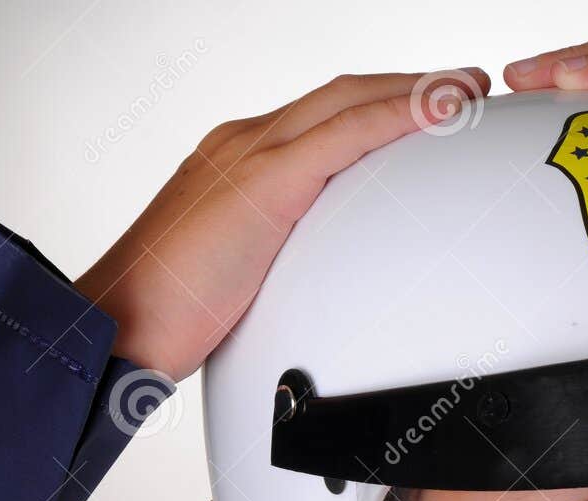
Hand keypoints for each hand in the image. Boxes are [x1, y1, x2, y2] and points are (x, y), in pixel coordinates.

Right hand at [76, 69, 488, 380]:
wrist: (116, 327)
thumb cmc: (169, 315)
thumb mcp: (244, 276)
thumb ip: (283, 259)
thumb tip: (322, 283)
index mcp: (239, 162)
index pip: (324, 118)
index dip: (381, 106)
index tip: (430, 110)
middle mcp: (244, 143)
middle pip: (343, 94)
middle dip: (411, 86)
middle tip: (469, 86)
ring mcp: (251, 155)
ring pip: (349, 101)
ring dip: (418, 91)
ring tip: (471, 90)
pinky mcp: (262, 181)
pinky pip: (345, 135)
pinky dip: (398, 117)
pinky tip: (442, 112)